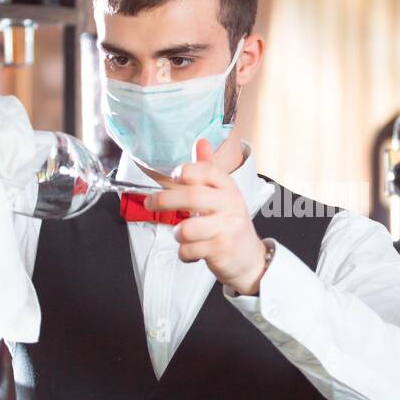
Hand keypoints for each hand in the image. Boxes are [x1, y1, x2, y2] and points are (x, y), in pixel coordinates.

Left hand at [144, 139, 268, 294]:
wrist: (250, 258)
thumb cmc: (230, 224)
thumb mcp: (223, 195)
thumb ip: (209, 171)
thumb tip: (201, 141)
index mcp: (229, 188)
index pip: (208, 170)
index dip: (186, 171)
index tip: (173, 176)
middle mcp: (231, 205)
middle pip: (192, 196)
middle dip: (164, 200)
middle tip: (150, 203)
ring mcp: (227, 228)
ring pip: (186, 228)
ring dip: (177, 234)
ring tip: (183, 235)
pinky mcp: (221, 250)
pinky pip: (189, 250)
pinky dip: (184, 253)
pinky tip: (193, 251)